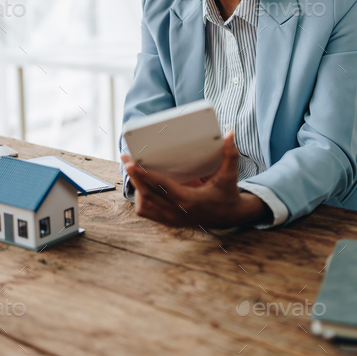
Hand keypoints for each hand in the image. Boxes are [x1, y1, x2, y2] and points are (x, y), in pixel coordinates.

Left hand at [121, 131, 270, 228]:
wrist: (230, 217)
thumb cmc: (227, 193)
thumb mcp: (229, 175)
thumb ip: (230, 154)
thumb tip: (230, 133)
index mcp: (189, 200)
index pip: (161, 186)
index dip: (145, 174)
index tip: (132, 163)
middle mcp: (178, 211)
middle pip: (147, 193)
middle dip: (135, 176)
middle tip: (126, 158)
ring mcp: (172, 219)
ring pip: (144, 204)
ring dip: (137, 188)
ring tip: (132, 170)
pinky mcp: (169, 221)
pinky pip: (148, 211)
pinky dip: (141, 199)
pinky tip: (140, 185)